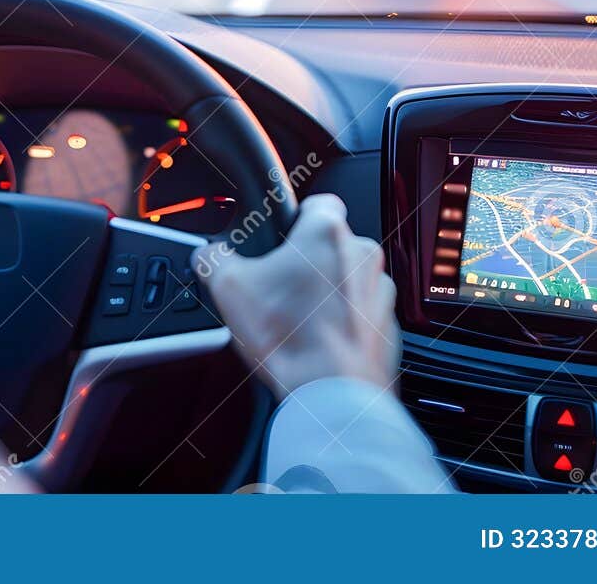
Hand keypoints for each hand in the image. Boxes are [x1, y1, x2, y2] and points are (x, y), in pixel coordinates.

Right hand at [197, 193, 399, 399]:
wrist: (331, 395)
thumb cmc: (291, 339)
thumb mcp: (228, 289)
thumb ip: (214, 258)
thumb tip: (207, 254)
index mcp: (328, 233)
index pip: (318, 202)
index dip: (295, 218)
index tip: (282, 238)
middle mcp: (363, 256)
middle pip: (330, 246)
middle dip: (305, 264)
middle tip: (277, 289)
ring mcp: (381, 293)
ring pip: (348, 281)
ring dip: (326, 294)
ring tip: (295, 321)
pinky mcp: (388, 327)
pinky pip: (361, 315)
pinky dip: (342, 324)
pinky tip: (315, 343)